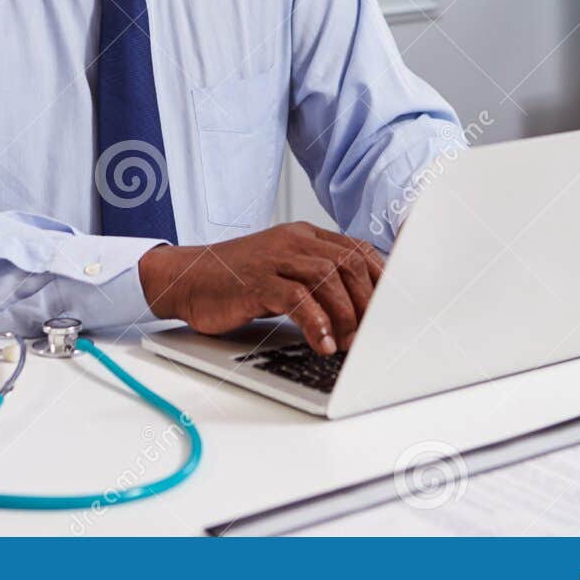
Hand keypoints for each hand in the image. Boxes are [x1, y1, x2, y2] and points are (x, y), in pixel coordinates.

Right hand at [137, 222, 384, 354]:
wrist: (186, 278)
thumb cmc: (235, 281)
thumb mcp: (281, 271)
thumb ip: (314, 279)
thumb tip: (357, 307)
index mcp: (303, 235)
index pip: (356, 248)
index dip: (381, 276)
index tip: (393, 306)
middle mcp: (293, 241)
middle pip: (348, 262)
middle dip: (367, 301)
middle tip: (371, 334)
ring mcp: (274, 258)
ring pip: (327, 277)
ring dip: (346, 314)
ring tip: (348, 344)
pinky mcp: (256, 281)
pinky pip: (296, 298)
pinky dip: (316, 322)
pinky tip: (321, 343)